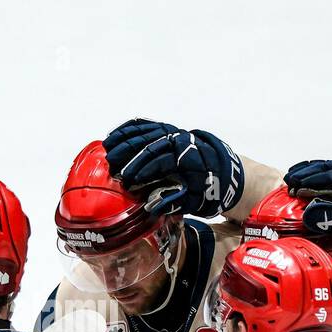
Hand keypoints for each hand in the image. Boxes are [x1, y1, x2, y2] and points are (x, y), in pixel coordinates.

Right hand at [103, 118, 241, 217]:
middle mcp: (182, 141)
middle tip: (113, 167)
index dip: (146, 170)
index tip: (130, 180)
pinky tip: (114, 135)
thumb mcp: (198, 201)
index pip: (165, 161)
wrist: (224, 172)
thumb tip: (153, 205)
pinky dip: (129, 129)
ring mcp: (174, 133)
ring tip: (107, 149)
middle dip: (131, 155)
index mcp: (192, 159)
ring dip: (125, 140)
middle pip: (153, 144)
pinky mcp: (168, 130)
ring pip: (147, 131)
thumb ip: (177, 202)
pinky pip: (147, 125)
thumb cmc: (208, 190)